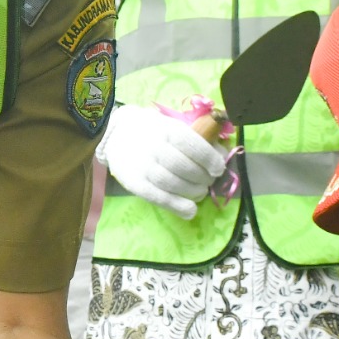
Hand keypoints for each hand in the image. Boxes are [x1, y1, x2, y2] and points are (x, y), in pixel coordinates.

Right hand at [99, 104, 229, 217]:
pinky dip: (177, 206)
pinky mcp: (134, 183)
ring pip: (172, 183)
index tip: (218, 169)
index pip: (191, 144)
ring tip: (199, 192)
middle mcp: (153, 147)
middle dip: (202, 178)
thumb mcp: (174, 127)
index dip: (209, 158)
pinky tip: (190, 211)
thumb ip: (197, 140)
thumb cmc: (153, 132)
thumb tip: (221, 154)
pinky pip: (157, 197)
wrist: (116, 135)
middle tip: (208, 181)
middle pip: (183, 166)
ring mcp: (142, 166)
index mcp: (167, 130)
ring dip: (192, 192)